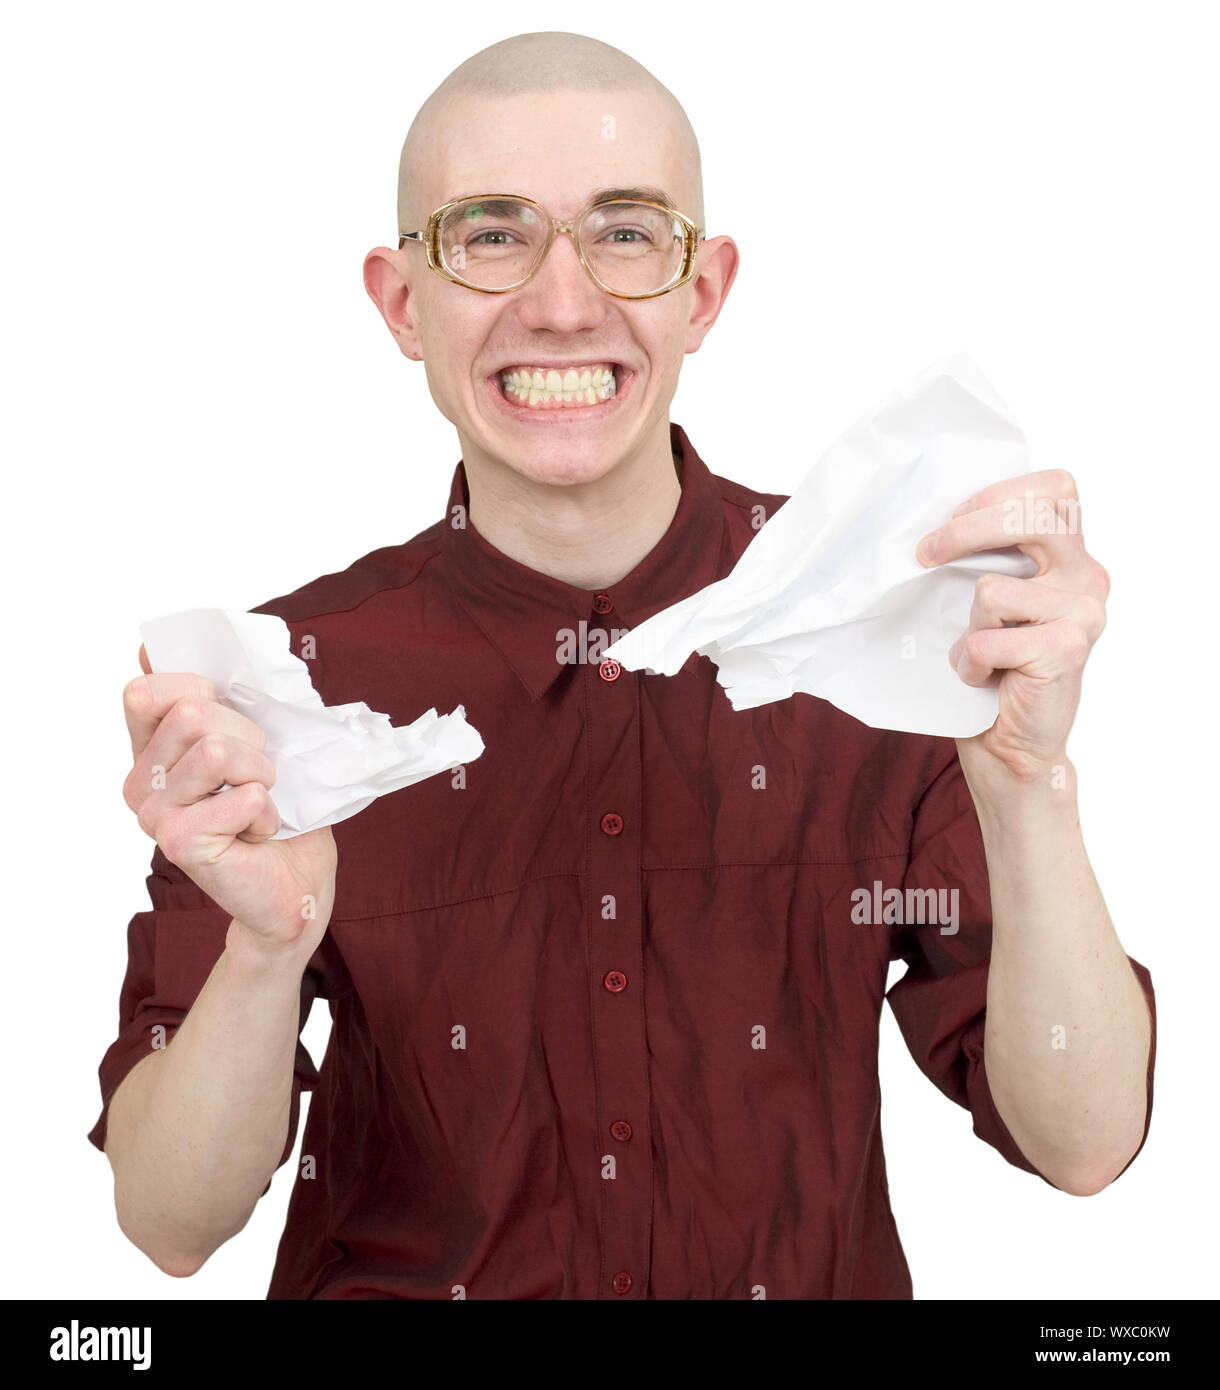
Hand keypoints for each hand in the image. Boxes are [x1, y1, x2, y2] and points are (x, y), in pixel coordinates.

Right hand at [122, 645, 336, 953]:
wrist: (296, 883)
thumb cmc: (280, 808)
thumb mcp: (253, 738)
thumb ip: (213, 696)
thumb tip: (150, 645)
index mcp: (150, 751)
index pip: (145, 691)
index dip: (198, 692)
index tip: (229, 723)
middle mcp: (141, 783)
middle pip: (194, 712)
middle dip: (249, 738)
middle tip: (256, 777)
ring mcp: (154, 815)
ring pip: (217, 750)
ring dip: (263, 775)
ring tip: (259, 805)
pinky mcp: (179, 842)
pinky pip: (242, 796)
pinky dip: (268, 812)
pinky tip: (257, 834)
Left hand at [916, 469, 1108, 783]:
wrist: (1009, 745)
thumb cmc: (990, 668)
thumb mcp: (986, 601)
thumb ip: (983, 559)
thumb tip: (925, 522)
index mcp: (1071, 555)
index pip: (1052, 487)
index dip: (995, 495)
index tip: (951, 520)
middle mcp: (1087, 575)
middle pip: (1031, 514)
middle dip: (966, 530)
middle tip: (925, 555)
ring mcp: (1084, 612)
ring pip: (992, 588)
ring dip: (965, 625)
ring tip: (978, 653)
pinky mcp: (1067, 648)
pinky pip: (987, 637)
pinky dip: (968, 661)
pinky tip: (984, 678)